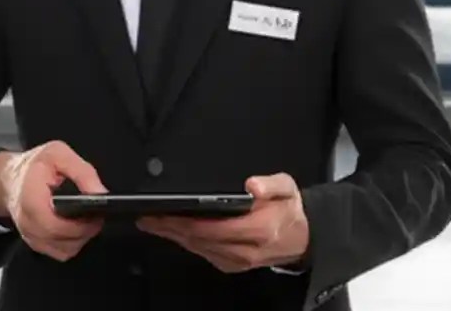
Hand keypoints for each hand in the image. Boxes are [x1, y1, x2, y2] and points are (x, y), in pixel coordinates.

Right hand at [0, 141, 107, 261]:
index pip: (57, 226)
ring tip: (85, 218)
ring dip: (80, 237)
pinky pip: (61, 252)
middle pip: (65, 241)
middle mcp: (29, 224)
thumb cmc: (33, 167)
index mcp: (32, 201)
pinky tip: (74, 225)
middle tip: (95, 214)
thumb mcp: (58, 154)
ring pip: (66, 250)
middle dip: (86, 230)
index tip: (95, 213)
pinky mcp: (36, 244)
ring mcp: (31, 237)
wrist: (8, 179)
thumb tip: (101, 193)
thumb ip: (82, 172)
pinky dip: (72, 242)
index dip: (81, 224)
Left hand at [136, 173, 309, 273]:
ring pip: (199, 250)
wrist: (304, 237)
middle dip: (170, 230)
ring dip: (174, 237)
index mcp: (258, 230)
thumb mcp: (287, 188)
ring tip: (153, 224)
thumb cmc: (289, 209)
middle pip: (199, 241)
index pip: (212, 229)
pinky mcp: (234, 266)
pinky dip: (187, 243)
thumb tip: (252, 185)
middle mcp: (246, 251)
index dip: (184, 222)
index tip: (162, 214)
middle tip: (146, 218)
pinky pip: (205, 254)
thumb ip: (271, 185)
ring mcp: (239, 262)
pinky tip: (173, 233)